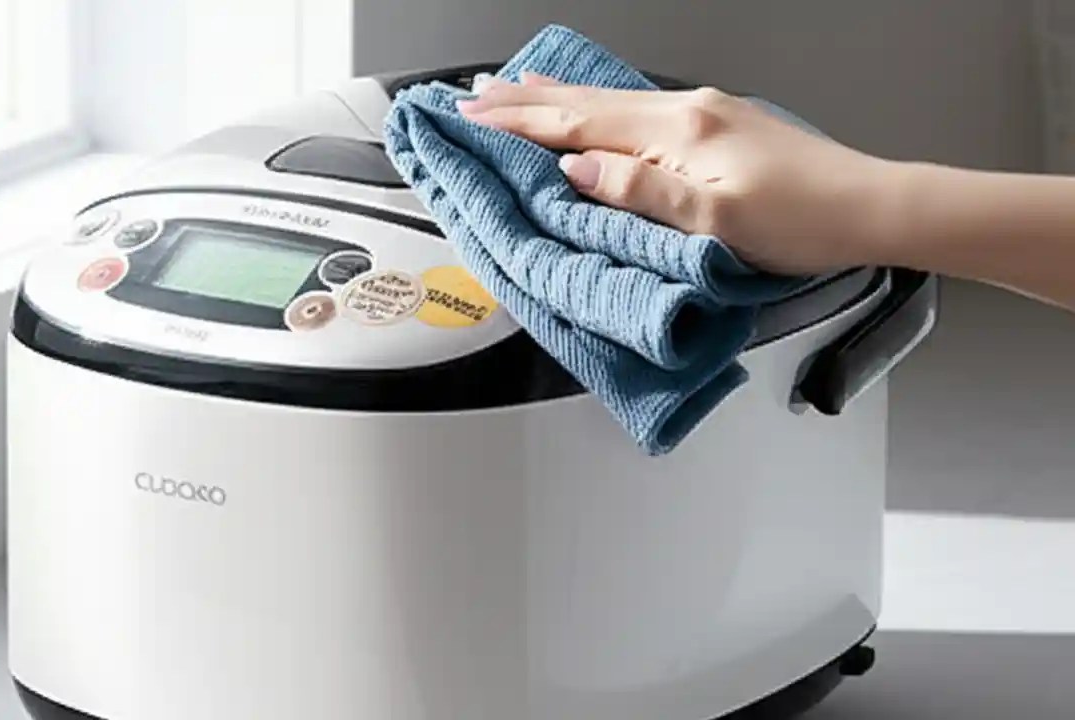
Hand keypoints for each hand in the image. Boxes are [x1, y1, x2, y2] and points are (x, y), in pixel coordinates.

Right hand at [456, 74, 897, 274]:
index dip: (521, 123)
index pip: (580, 126)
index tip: (474, 118)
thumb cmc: (803, 220)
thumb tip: (576, 171)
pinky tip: (593, 108)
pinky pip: (637, 108)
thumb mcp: (712, 220)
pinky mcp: (718, 124)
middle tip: (475, 95)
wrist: (871, 206)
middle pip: (588, 103)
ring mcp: (704, 113)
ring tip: (518, 89)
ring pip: (611, 101)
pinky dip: (598, 107)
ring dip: (558, 98)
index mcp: (679, 133)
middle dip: (526, 100)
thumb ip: (639, 192)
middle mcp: (687, 111)